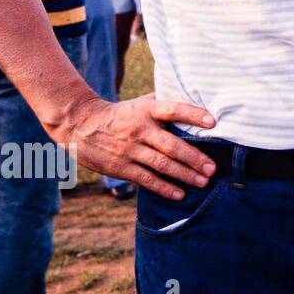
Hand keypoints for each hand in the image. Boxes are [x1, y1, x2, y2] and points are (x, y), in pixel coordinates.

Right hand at [53, 94, 217, 199]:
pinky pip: (146, 179)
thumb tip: (196, 99)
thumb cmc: (122, 113)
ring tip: (203, 182)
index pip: (173, 109)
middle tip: (213, 168)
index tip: (213, 121)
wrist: (80, 124)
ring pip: (162, 165)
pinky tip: (179, 194)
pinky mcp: (120, 167)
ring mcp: (130, 150)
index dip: (193, 114)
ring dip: (184, 175)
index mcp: (147, 111)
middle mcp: (140, 130)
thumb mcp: (141, 102)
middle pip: (172, 145)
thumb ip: (165, 101)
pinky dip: (164, 188)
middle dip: (194, 158)